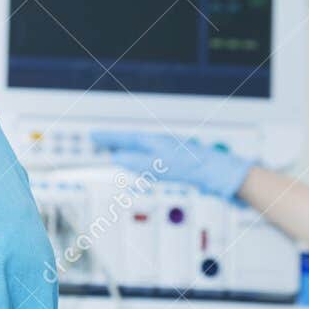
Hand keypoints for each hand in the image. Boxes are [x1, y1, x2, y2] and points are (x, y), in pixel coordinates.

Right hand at [92, 131, 255, 203]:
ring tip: (109, 149)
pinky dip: (135, 157)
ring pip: (137, 147)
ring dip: (123, 148)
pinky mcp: (171, 161)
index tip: (91, 135)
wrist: (217, 172)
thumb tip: (117, 159)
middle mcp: (158, 142)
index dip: (106, 137)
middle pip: (128, 140)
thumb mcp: (160, 166)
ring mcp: (165, 151)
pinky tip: (135, 164)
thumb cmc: (193, 166)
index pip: (123, 137)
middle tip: (94, 141)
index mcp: (153, 140)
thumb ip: (138, 162)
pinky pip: (146, 156)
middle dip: (111, 140)